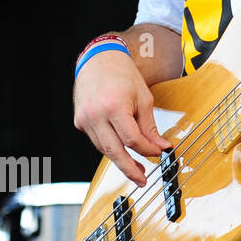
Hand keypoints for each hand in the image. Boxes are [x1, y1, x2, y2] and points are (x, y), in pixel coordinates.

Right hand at [72, 51, 171, 186]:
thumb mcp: (144, 99)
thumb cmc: (123, 75)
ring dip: (120, 159)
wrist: (99, 60)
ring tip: (136, 167)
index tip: (159, 154)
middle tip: (142, 180)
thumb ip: (150, 126)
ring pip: (103, 148)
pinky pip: (97, 140)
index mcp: (114, 107)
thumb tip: (160, 147)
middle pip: (113, 151)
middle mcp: (96, 115)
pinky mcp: (79, 122)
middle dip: (129, 169)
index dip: (147, 150)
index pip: (132, 140)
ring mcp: (84, 119)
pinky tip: (121, 148)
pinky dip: (110, 146)